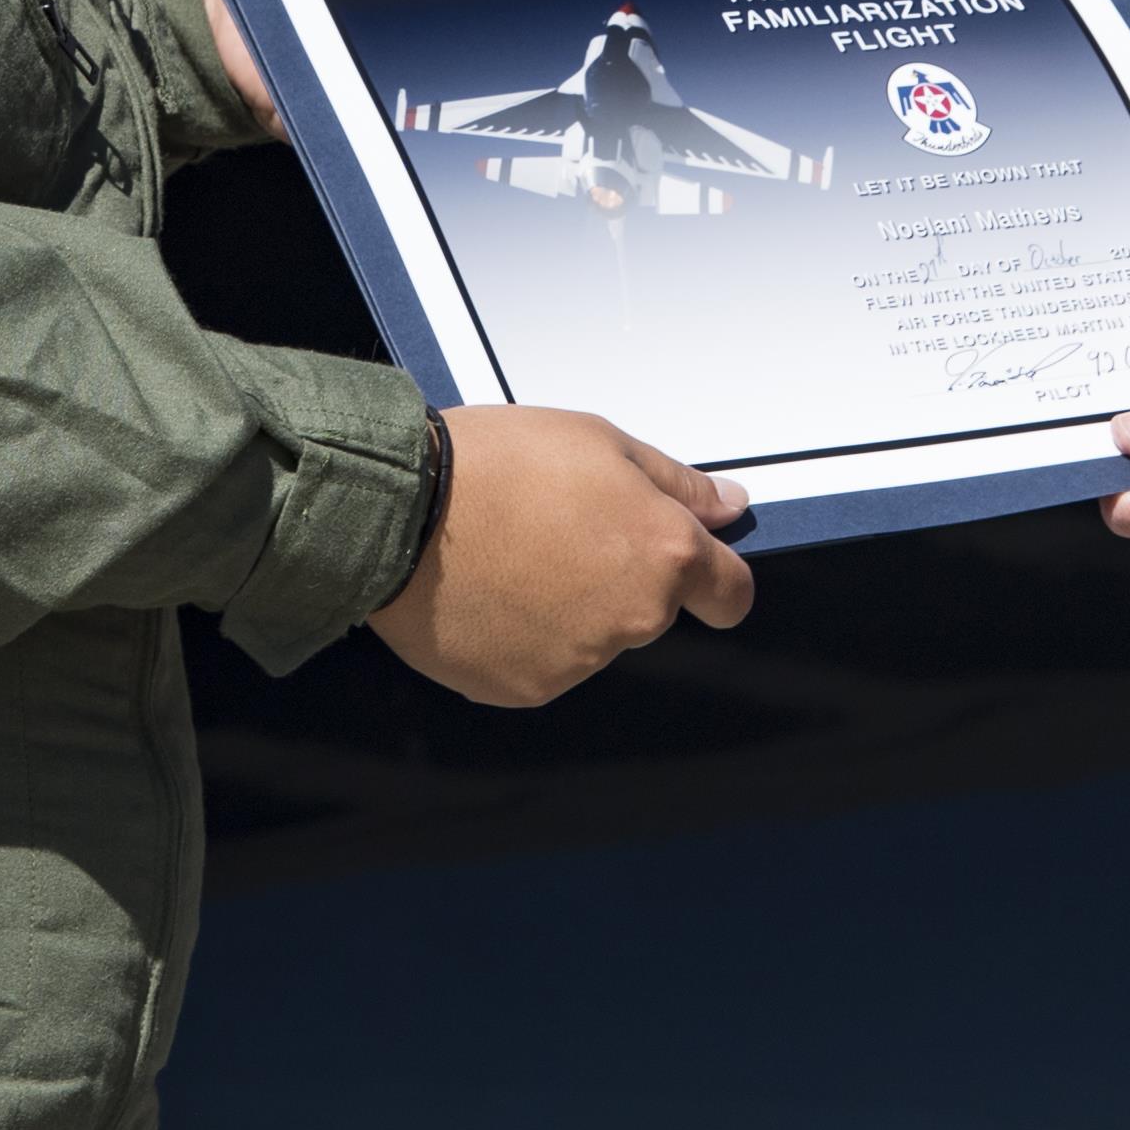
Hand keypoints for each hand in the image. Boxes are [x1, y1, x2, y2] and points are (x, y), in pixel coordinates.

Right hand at [371, 409, 754, 705]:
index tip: (694, 567)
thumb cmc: (496, 463)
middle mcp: (632, 619)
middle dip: (620, 577)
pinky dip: (522, 637)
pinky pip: (540, 664)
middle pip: (650, 610)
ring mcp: (577, 662)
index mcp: (663, 555)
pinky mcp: (523, 688)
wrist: (399, 511)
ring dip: (568, 607)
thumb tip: (727, 510)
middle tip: (559, 529)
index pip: (730, 594)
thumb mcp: (600, 441)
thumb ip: (677, 486)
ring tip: (510, 556)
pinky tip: (487, 591)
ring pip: (592, 638)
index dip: (714, 578)